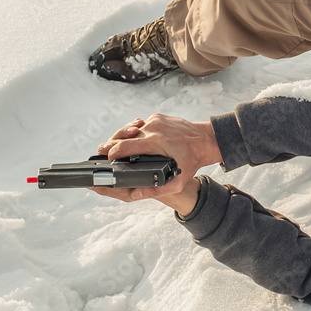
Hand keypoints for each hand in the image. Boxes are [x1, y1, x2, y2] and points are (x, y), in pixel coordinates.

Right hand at [90, 114, 222, 210]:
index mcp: (156, 142)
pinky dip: (137, 133)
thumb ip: (157, 190)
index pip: (124, 145)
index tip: (107, 160)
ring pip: (131, 130)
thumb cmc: (193, 161)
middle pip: (123, 136)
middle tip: (103, 153)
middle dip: (112, 144)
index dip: (112, 153)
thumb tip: (136, 193)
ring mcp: (155, 120)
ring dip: (124, 138)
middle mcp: (153, 128)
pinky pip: (142, 125)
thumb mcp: (179, 181)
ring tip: (117, 148)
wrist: (206, 140)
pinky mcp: (158, 116)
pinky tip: (136, 141)